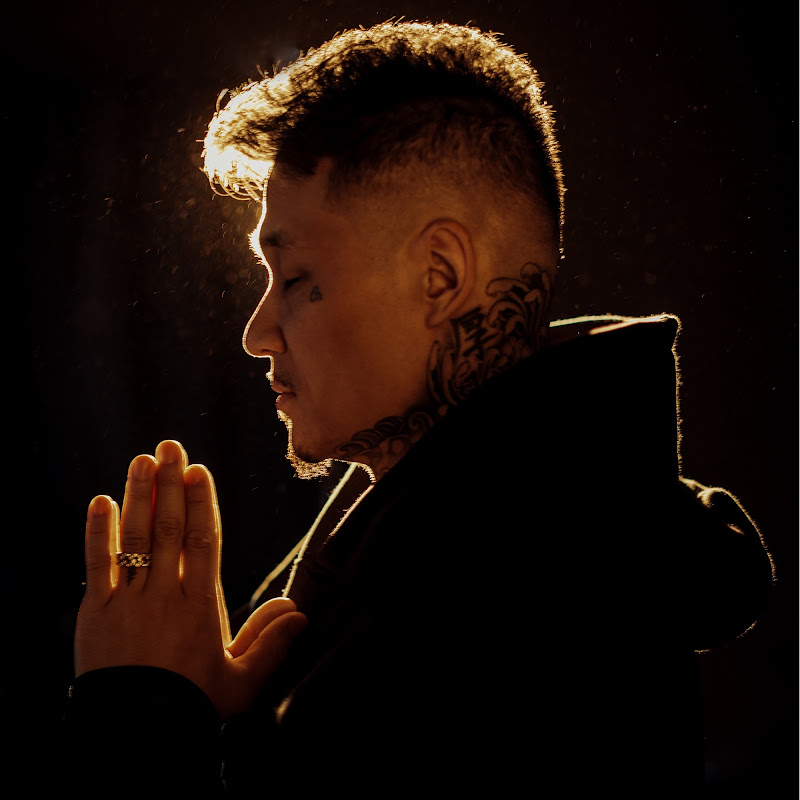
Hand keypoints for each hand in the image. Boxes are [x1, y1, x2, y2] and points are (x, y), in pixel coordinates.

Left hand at [75, 439, 306, 718]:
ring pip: (135, 537)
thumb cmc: (193, 705)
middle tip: (170, 446)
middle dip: (170, 483)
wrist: (137, 736)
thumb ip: (271, 642)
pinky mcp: (95, 613)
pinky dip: (98, 532)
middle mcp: (165, 595)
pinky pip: (96, 565)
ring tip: (141, 460)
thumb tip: (300, 611)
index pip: (202, 541)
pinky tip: (99, 501)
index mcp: (201, 605)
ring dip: (139, 496)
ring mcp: (127, 601)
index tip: (198, 470)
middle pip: (170, 527)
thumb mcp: (241, 679)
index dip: (201, 502)